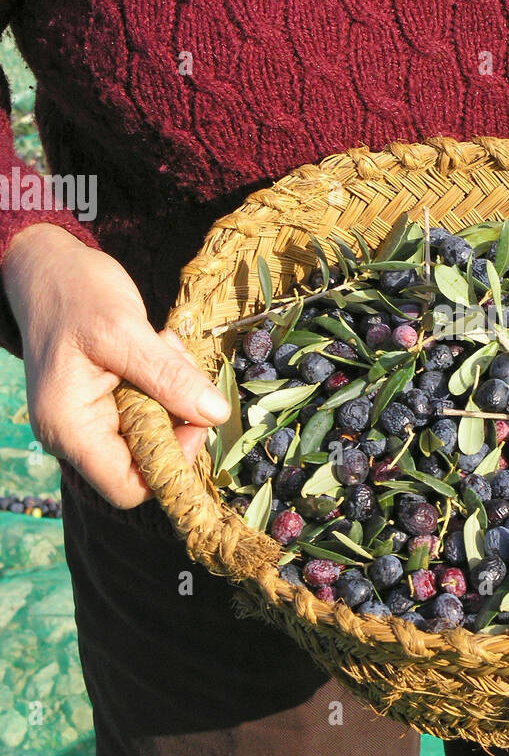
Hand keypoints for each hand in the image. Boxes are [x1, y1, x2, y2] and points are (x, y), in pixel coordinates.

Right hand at [1, 224, 229, 507]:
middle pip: (145, 461)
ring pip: (152, 432)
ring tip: (162, 345)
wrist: (46, 268)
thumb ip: (169, 376)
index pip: (128, 487)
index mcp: (70, 428)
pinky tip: (156, 347)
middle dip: (174, 416)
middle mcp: (73, 435)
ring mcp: (87, 420)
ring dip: (172, 392)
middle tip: (176, 362)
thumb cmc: (75, 292)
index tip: (193, 416)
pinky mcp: (103, 403)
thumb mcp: (125, 330)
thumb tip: (216, 416)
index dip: (170, 462)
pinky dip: (163, 383)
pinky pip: (147, 410)